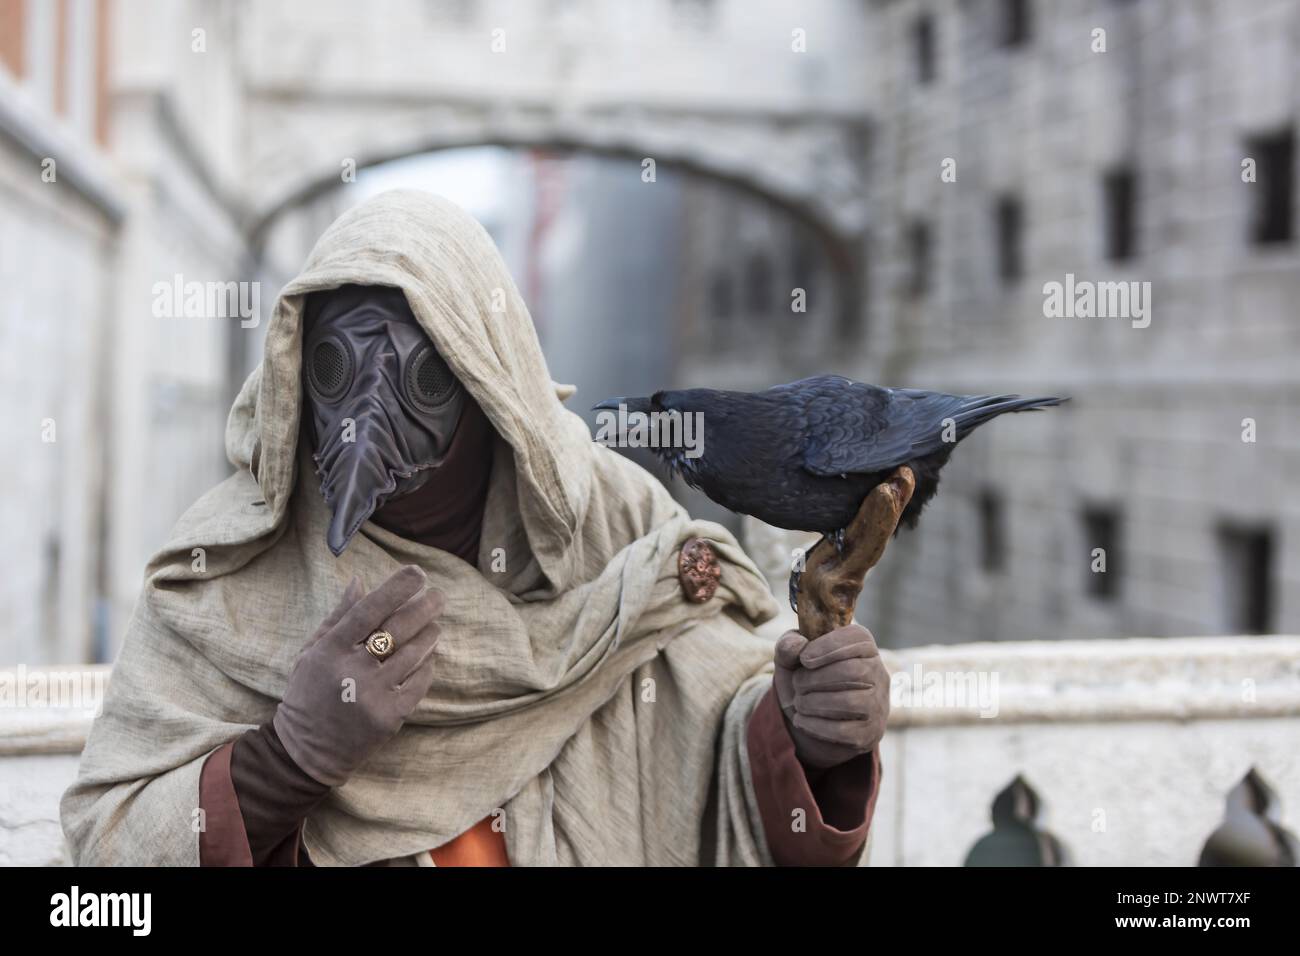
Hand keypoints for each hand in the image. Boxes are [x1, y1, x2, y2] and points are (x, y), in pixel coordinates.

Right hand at [273, 565, 443, 786]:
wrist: (308, 750)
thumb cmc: (309, 693)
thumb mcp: (312, 652)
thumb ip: (338, 616)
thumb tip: (359, 581)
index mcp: (330, 650)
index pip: (369, 610)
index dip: (395, 589)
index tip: (418, 572)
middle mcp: (352, 670)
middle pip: (398, 629)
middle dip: (424, 607)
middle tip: (439, 595)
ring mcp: (373, 695)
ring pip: (413, 654)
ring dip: (429, 634)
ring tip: (434, 624)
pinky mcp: (390, 716)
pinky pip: (419, 682)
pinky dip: (427, 665)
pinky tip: (428, 655)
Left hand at [773, 623, 889, 769]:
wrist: (810, 719)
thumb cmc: (805, 680)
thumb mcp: (790, 659)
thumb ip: (788, 645)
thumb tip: (797, 646)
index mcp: (864, 647)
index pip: (858, 638)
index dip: (829, 646)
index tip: (804, 659)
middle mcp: (879, 674)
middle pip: (854, 671)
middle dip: (816, 678)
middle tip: (797, 684)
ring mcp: (878, 706)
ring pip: (851, 702)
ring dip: (814, 702)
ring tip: (799, 702)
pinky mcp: (870, 733)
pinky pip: (844, 730)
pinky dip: (815, 725)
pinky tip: (800, 720)